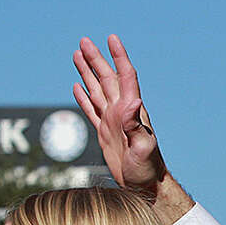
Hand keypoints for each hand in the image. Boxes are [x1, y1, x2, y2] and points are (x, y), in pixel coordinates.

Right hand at [73, 35, 164, 197]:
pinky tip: (77, 86)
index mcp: (131, 110)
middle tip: (83, 41)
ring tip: (77, 55)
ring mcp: (112, 121)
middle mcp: (122, 111)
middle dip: (96, 59)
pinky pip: (92, 110)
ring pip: (97, 90)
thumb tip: (133, 101)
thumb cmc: (148, 168)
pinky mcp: (104, 133)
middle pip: (106, 78)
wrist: (144, 185)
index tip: (111, 38)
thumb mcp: (143, 147)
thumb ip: (135, 125)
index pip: (125, 76)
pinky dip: (84, 97)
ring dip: (87, 73)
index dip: (119, 56)